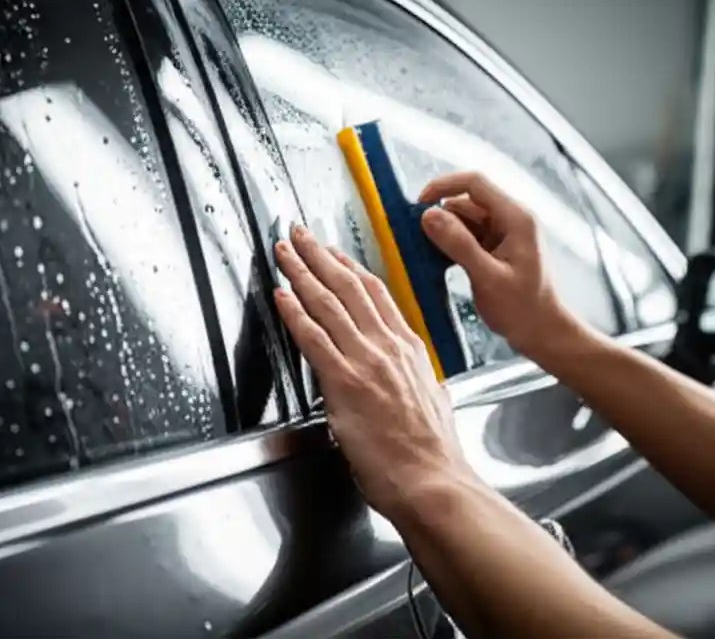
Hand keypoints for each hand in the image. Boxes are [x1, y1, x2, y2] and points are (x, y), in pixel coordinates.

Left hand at [273, 224, 471, 520]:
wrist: (434, 482)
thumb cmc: (433, 455)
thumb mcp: (435, 401)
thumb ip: (420, 381)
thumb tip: (417, 379)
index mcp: (410, 349)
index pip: (377, 294)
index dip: (351, 267)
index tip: (334, 251)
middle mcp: (389, 347)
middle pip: (349, 286)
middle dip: (320, 255)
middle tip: (299, 233)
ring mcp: (366, 362)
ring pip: (328, 303)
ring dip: (301, 272)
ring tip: (284, 250)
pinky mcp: (344, 384)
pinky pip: (313, 337)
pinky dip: (294, 312)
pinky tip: (280, 294)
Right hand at [418, 171, 580, 361]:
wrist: (543, 333)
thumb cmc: (522, 309)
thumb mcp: (487, 277)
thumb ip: (459, 245)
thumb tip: (428, 215)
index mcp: (515, 217)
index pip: (475, 183)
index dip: (443, 186)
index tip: (418, 205)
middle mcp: (511, 218)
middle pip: (467, 201)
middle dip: (440, 215)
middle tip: (416, 237)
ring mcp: (504, 233)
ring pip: (465, 219)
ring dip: (444, 231)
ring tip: (426, 253)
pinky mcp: (496, 247)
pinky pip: (468, 235)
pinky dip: (452, 243)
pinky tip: (440, 260)